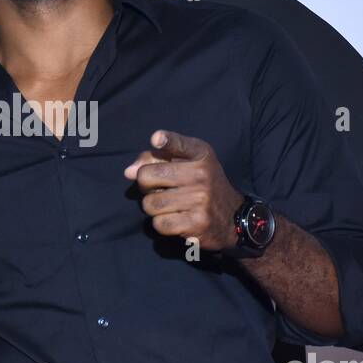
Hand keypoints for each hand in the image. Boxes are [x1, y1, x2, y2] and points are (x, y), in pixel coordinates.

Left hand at [123, 129, 242, 251]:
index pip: (179, 144)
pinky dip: (162, 224)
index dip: (166, 140)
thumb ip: (155, 159)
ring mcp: (200, 200)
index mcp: (200, 155)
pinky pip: (159, 224)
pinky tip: (176, 220)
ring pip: (150, 204)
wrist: (234, 218)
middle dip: (146, 186)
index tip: (156, 139)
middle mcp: (201, 175)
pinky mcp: (197, 223)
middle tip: (160, 190)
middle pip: (146, 177)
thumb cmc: (202, 186)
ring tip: (170, 206)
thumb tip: (128, 172)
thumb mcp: (187, 164)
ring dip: (154, 208)